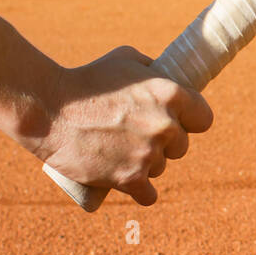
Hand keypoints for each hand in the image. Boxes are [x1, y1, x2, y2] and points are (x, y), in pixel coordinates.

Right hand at [38, 46, 213, 205]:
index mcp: (170, 94)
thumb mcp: (125, 59)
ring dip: (148, 165)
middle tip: (140, 136)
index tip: (181, 122)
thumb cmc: (87, 79)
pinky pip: (149, 195)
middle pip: (181, 146)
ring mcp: (148, 154)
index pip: (204, 118)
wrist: (51, 109)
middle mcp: (165, 125)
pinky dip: (141, 191)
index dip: (191, 121)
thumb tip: (164, 75)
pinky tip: (135, 184)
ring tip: (123, 152)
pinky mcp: (129, 178)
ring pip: (162, 168)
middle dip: (165, 143)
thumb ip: (150, 69)